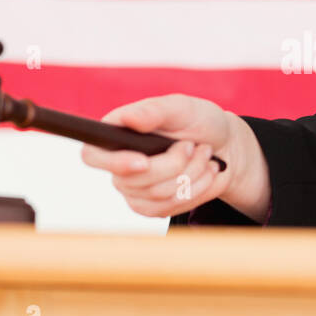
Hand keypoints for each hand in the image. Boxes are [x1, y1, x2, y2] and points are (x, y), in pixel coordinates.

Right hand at [80, 94, 233, 218]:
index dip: (114, 163)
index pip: (93, 155)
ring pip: (158, 196)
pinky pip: (172, 208)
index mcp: (117, 134)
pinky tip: (208, 173)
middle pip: (134, 181)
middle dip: (174, 165)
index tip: (144, 162)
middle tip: (194, 146)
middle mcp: (118, 165)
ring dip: (192, 175)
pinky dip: (197, 190)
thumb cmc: (197, 120)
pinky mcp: (153, 207)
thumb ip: (154, 111)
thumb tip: (128, 119)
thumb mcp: (181, 107)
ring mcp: (134, 190)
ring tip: (205, 155)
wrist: (223, 146)